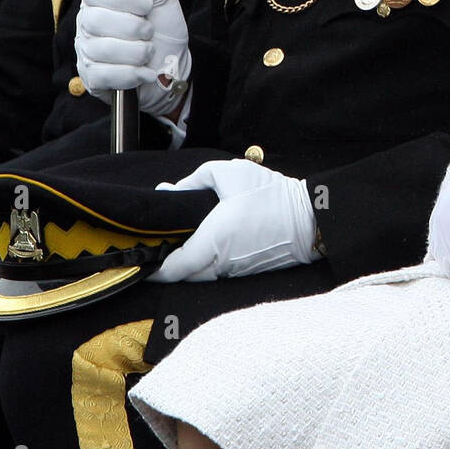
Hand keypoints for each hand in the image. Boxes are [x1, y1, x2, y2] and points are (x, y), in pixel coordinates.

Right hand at [75, 0, 190, 116]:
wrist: (175, 66)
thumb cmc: (164, 28)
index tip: (146, 5)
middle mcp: (87, 23)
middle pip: (96, 21)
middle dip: (134, 28)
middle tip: (149, 31)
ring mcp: (86, 51)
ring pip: (102, 49)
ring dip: (137, 52)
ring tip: (149, 52)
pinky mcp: (92, 78)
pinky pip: (103, 74)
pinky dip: (131, 74)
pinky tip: (145, 72)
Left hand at [149, 159, 316, 282]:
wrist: (309, 218)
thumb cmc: (270, 195)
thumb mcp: (228, 173)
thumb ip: (193, 181)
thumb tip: (169, 191)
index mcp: (213, 241)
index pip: (173, 268)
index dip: (152, 268)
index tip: (140, 259)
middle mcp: (221, 263)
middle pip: (183, 275)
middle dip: (167, 265)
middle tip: (156, 245)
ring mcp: (235, 272)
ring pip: (200, 275)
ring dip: (186, 265)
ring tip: (178, 243)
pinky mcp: (247, 272)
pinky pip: (217, 273)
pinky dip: (205, 264)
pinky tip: (205, 244)